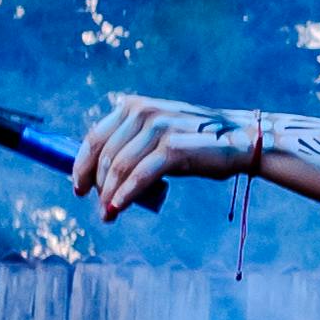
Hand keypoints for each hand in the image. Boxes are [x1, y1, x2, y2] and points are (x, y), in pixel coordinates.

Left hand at [68, 93, 260, 219]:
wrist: (240, 141)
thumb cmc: (197, 142)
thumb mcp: (159, 134)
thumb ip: (133, 143)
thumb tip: (100, 176)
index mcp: (134, 105)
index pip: (96, 137)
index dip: (82, 165)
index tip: (78, 188)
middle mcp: (144, 111)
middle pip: (106, 155)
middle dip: (97, 186)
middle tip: (98, 208)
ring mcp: (159, 127)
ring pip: (120, 168)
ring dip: (110, 196)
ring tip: (108, 214)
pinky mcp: (173, 147)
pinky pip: (140, 176)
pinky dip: (125, 195)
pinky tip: (118, 208)